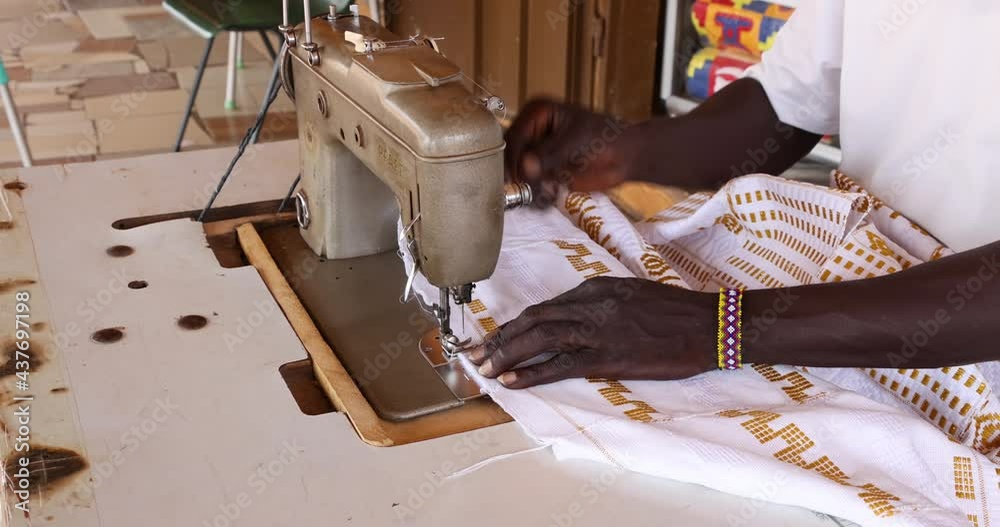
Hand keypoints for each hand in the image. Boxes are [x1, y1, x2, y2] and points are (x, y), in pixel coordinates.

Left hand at [466, 277, 717, 388]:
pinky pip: (560, 364)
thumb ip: (600, 303)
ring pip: (538, 338)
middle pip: (532, 319)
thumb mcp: (631, 294)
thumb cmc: (675, 312)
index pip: (544, 307)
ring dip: (504, 353)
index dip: (514, 324)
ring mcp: (597, 329)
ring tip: (482, 368)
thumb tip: (574, 317)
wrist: (707, 325)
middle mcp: (590, 303)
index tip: (495, 337)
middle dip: (499, 338)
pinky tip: (511, 380)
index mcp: (595, 287)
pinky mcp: (607, 356)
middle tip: (475, 354)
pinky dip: (531, 372)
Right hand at [505, 99, 633, 206]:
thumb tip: (524, 167)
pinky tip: (554, 194)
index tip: (522, 176)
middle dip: (521, 175)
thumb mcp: (575, 142)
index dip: (515, 158)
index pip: (514, 137)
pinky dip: (537, 195)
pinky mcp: (542, 173)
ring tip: (550, 191)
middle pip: (510, 157)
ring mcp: (535, 154)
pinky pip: (529, 187)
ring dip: (530, 188)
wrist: (625, 157)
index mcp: (536, 113)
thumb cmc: (605, 138)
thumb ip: (549, 155)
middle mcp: (531, 132)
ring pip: (517, 175)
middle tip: (535, 188)